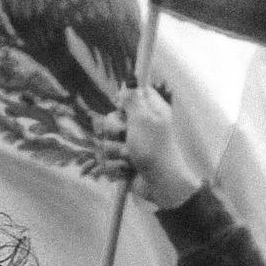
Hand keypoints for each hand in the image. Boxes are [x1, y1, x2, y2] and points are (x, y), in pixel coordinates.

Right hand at [118, 79, 208, 219]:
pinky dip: (116, 166)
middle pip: (112, 118)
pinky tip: (127, 170)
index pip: (132, 95)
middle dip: (114, 130)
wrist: (159, 184)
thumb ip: (133, 99)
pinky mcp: (122, 163)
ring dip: (116, 151)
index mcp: (149, 112)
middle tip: (126, 136)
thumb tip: (129, 82)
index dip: (123, 99)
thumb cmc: (155, 149)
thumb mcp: (144, 118)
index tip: (121, 106)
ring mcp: (130, 146)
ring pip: (106, 141)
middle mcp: (139, 126)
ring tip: (130, 157)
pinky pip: (107, 160)